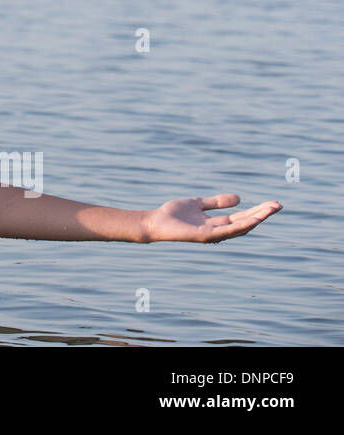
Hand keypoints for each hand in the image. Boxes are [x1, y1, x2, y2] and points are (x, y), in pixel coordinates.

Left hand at [142, 193, 281, 242]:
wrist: (155, 222)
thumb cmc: (174, 214)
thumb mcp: (199, 204)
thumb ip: (217, 202)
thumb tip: (239, 198)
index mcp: (217, 223)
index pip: (242, 218)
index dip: (257, 211)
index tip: (273, 204)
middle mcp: (218, 231)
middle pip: (246, 222)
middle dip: (262, 214)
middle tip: (279, 205)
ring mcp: (213, 235)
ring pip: (240, 228)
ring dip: (256, 219)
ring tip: (271, 210)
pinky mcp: (205, 236)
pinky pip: (226, 231)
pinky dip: (241, 226)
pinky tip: (252, 220)